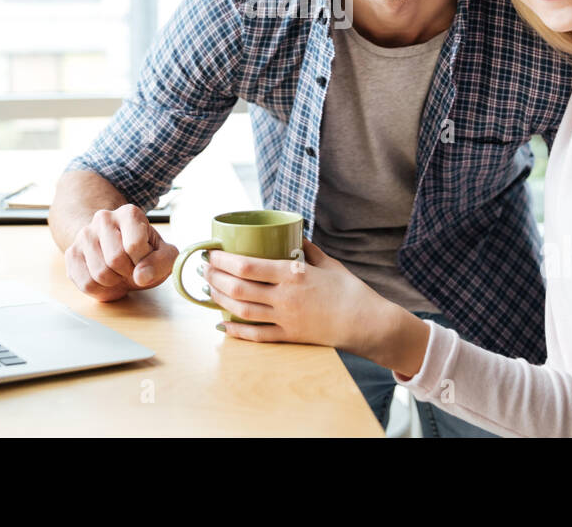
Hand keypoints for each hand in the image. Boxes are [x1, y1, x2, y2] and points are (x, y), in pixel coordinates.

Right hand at [63, 204, 177, 301]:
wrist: (118, 247)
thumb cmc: (143, 251)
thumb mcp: (164, 254)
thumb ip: (162, 263)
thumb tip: (142, 276)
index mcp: (129, 213)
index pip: (134, 245)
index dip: (143, 262)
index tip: (145, 261)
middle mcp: (103, 218)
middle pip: (115, 260)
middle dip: (128, 273)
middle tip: (132, 269)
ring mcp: (84, 235)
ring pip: (99, 274)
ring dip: (115, 282)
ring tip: (120, 273)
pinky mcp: (72, 253)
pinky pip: (85, 283)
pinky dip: (101, 291)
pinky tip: (108, 281)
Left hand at [201, 238, 387, 350]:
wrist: (367, 323)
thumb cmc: (350, 290)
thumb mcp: (329, 263)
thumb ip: (308, 249)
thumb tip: (295, 234)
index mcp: (293, 274)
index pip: (247, 266)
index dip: (224, 260)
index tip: (212, 253)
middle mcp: (285, 297)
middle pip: (238, 288)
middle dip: (215, 278)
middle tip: (204, 269)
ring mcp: (285, 319)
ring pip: (242, 311)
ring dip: (220, 300)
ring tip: (208, 290)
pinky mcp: (289, 336)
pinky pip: (257, 335)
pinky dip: (237, 331)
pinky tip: (223, 324)